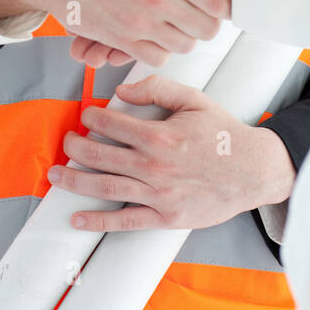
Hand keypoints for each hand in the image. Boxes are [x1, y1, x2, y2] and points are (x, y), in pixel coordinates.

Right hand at [0, 0, 230, 67]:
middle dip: (205, 23)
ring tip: (175, 21)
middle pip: (206, 29)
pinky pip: (156, 56)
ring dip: (183, 36)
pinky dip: (159, 49)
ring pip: (183, 46)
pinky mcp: (120, 38)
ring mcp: (138, 22)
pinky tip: (153, 33)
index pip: (218, 2)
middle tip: (197, 12)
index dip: (222, 3)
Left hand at [47, 74, 295, 230]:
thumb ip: (157, 88)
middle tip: (66, 141)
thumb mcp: (194, 100)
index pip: (112, 124)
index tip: (85, 116)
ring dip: (75, 181)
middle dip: (76, 147)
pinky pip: (126, 220)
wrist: (254, 170)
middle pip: (100, 156)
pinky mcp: (165, 216)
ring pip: (106, 187)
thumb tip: (122, 91)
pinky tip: (77, 219)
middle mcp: (155, 166)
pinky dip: (98, 221)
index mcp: (160, 135)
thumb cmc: (223, 133)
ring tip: (55, 175)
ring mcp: (159, 194)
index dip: (92, 118)